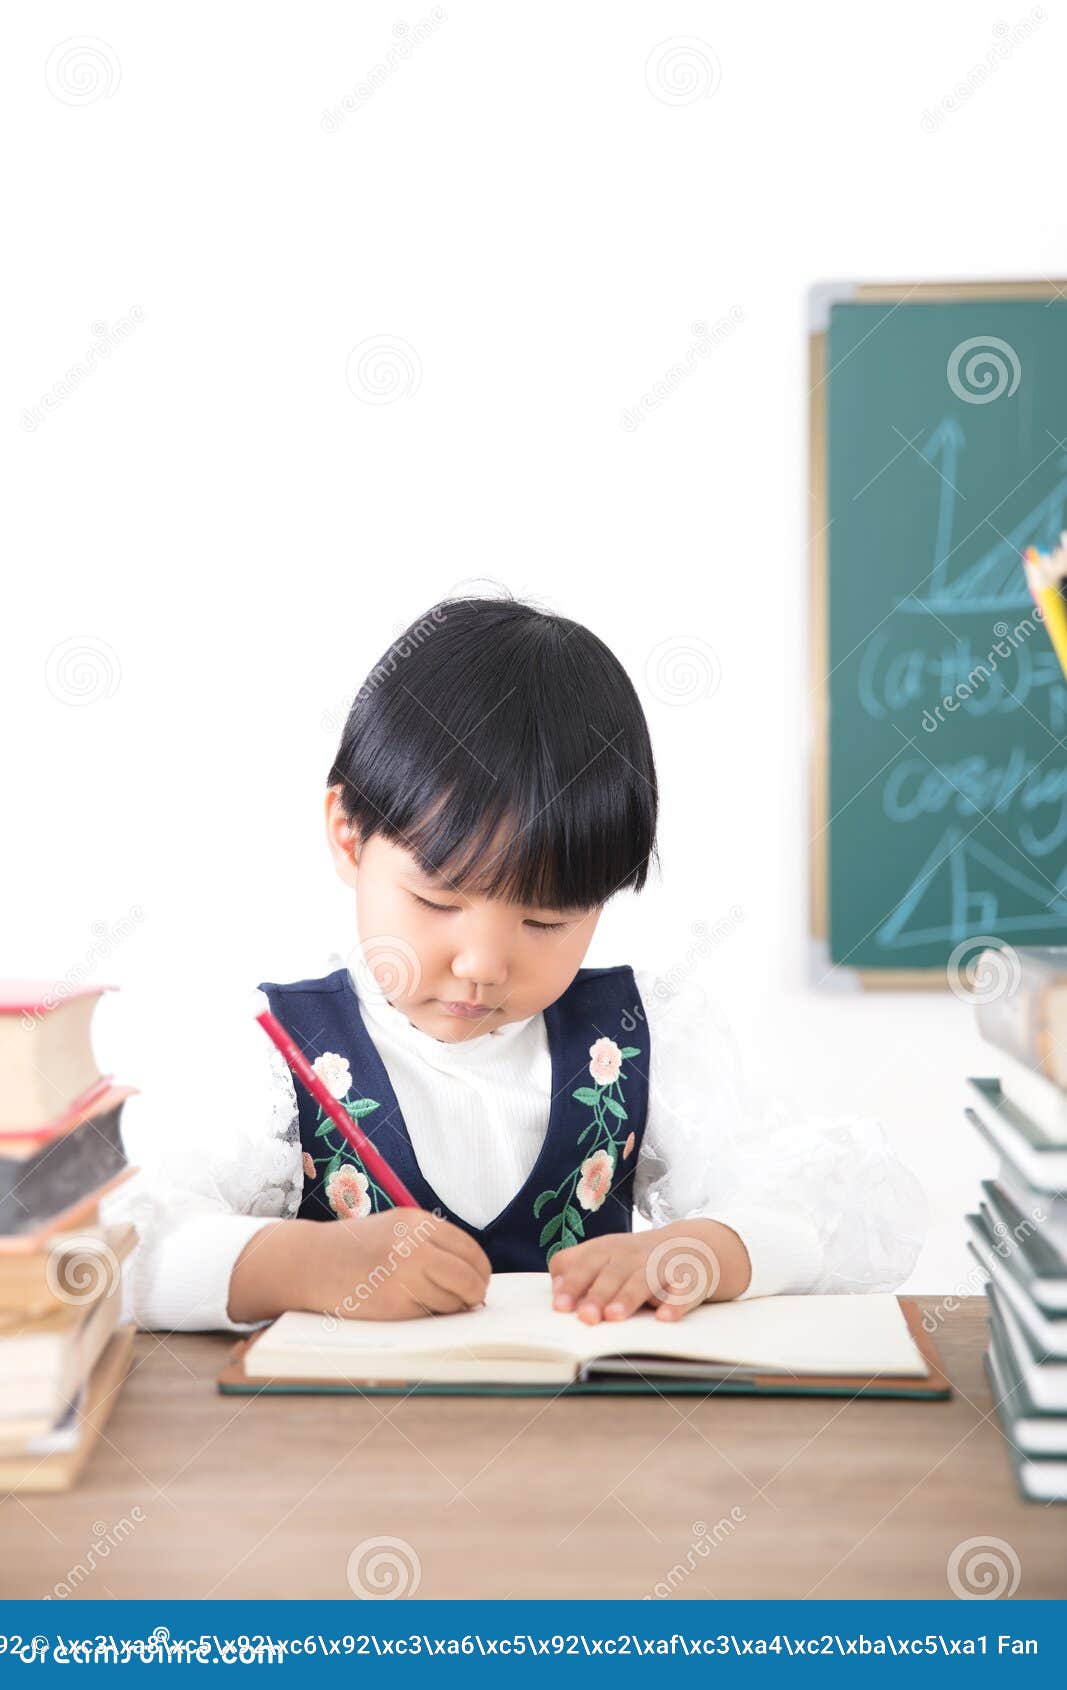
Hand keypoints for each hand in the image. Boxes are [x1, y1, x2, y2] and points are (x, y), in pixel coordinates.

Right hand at [300, 1209, 491, 1321]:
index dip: (480, 1271)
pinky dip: (430, 1317)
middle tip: (471, 1302)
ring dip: (453, 1308)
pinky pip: (430, 1316)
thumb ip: (431, 1244)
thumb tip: (473, 1275)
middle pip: (469, 1277)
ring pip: (454, 1301)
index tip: (478, 1282)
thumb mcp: (396, 1229)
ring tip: (438, 1306)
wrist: (311, 1262)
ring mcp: (405, 1276)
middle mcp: (415, 1246)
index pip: (470, 1250)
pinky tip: (415, 1310)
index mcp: (418, 1223)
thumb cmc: (356, 1248)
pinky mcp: (394, 1305)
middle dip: (475, 1293)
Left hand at [548, 1218, 750, 1324]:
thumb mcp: (604, 1257)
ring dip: (628, 1297)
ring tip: (614, 1316)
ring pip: (643, 1280)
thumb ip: (575, 1270)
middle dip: (597, 1295)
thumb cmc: (635, 1260)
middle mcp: (632, 1255)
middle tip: (585, 1317)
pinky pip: (682, 1292)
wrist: (693, 1245)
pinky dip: (675, 1304)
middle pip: (611, 1273)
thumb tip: (558, 1293)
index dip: (572, 1284)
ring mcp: (660, 1265)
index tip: (560, 1306)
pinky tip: (665, 1317)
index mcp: (606, 1250)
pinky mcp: (688, 1279)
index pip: (584, 1262)